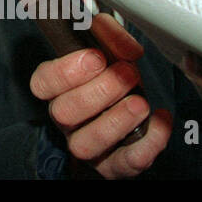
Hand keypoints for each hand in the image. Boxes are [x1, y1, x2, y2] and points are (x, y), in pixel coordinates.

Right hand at [29, 12, 172, 177]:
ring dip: (115, 120)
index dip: (65, 71)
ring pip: (85, 143)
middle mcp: (67, 120)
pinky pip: (123, 164)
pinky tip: (160, 121)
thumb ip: (110, 36)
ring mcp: (87, 144)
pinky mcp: (112, 165)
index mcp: (59, 89)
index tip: (94, 57)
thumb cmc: (112, 79)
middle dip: (98, 91)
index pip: (42, 83)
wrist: (130, 115)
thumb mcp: (110, 50)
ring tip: (140, 102)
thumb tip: (119, 38)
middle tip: (126, 73)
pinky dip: (146, 144)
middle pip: (64, 112)